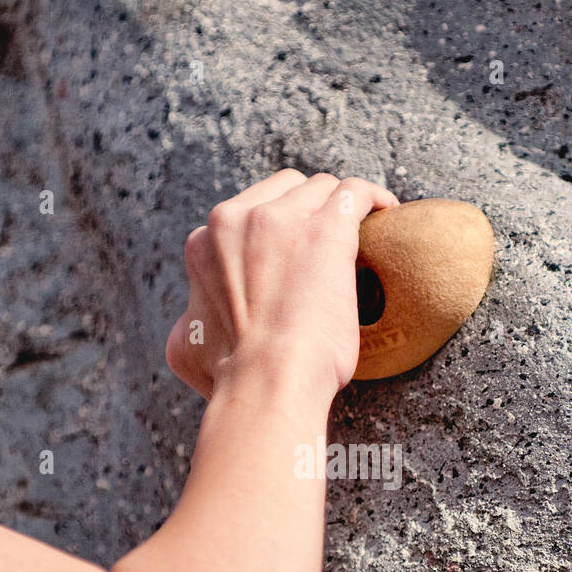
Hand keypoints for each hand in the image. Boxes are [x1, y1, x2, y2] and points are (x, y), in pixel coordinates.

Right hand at [166, 170, 398, 399]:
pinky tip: (386, 210)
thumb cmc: (231, 375)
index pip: (248, 212)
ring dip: (339, 208)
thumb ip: (191, 316)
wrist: (265, 382)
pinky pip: (355, 193)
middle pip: (285, 191)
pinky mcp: (327, 230)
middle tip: (326, 242)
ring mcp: (284, 220)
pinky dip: (372, 197)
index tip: (293, 251)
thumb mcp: (184, 343)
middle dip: (308, 210)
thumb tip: (194, 316)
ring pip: (321, 189)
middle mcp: (240, 220)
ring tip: (360, 232)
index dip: (274, 231)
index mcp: (207, 243)